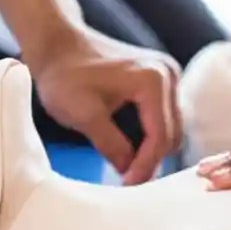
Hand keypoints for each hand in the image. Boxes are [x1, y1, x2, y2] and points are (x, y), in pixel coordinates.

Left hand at [32, 30, 180, 184]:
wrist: (58, 44)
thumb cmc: (65, 75)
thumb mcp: (83, 114)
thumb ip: (110, 145)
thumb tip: (129, 171)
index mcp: (152, 79)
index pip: (160, 135)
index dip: (146, 165)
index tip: (128, 185)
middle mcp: (168, 73)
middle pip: (172, 133)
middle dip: (151, 159)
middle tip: (128, 182)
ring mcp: (167, 74)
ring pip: (172, 127)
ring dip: (153, 149)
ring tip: (130, 168)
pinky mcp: (161, 78)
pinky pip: (165, 116)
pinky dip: (152, 135)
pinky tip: (133, 148)